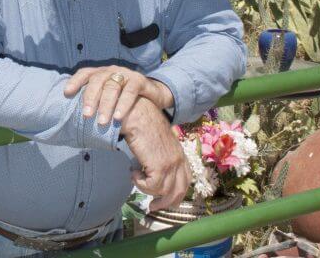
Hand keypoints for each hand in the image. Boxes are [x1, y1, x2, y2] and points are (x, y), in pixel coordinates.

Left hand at [63, 66, 172, 124]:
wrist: (153, 95)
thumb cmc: (124, 98)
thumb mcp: (108, 97)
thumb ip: (95, 101)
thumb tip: (73, 116)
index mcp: (101, 73)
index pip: (85, 73)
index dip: (75, 81)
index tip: (67, 93)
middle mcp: (111, 71)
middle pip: (97, 81)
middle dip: (90, 98)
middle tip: (86, 115)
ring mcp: (125, 74)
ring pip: (112, 87)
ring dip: (106, 105)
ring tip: (102, 121)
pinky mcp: (139, 80)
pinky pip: (129, 92)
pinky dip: (123, 105)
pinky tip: (118, 117)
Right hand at [121, 97, 189, 211]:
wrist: (137, 115)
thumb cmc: (142, 124)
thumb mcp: (156, 142)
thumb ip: (159, 156)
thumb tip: (151, 172)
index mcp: (180, 153)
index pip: (186, 181)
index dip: (176, 194)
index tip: (164, 200)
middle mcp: (179, 159)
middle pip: (179, 191)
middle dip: (165, 203)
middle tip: (151, 206)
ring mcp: (171, 163)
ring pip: (163, 192)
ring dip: (146, 188)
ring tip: (135, 176)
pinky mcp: (160, 166)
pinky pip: (152, 187)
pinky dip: (140, 184)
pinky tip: (133, 173)